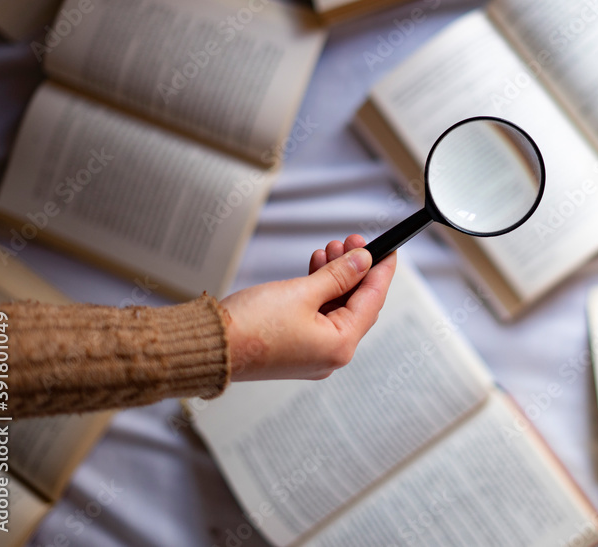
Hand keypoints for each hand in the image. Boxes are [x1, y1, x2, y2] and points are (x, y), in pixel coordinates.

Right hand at [219, 235, 395, 380]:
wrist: (209, 346)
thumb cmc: (251, 326)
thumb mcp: (302, 291)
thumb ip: (338, 275)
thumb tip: (363, 261)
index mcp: (339, 346)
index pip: (373, 301)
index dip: (381, 271)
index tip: (388, 249)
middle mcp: (330, 355)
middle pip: (357, 305)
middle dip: (355, 270)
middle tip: (352, 241)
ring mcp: (312, 354)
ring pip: (336, 308)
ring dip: (336, 277)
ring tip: (331, 249)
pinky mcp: (295, 348)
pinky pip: (318, 316)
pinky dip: (320, 292)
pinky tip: (315, 267)